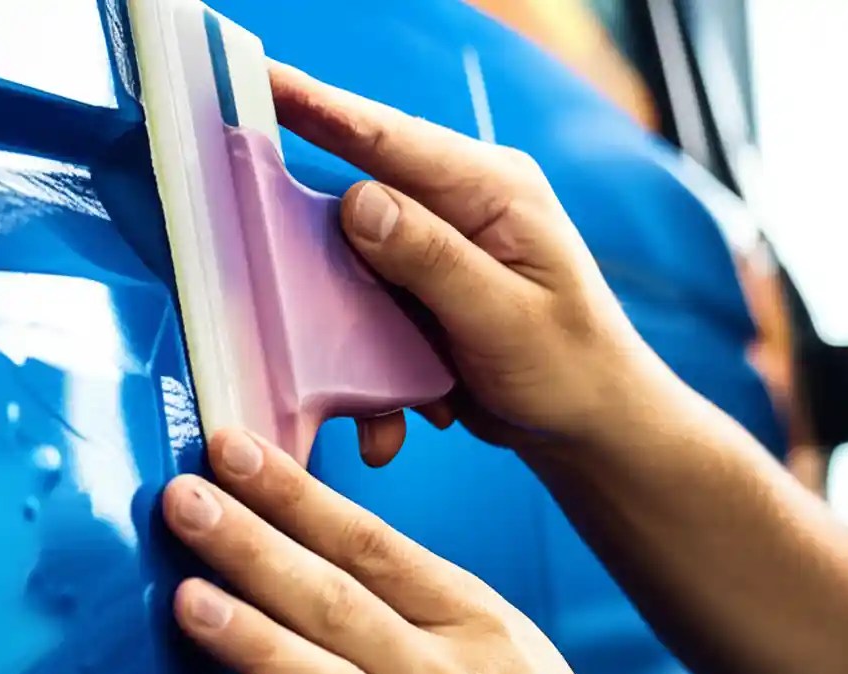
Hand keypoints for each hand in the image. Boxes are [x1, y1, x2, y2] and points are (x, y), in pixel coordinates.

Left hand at [163, 429, 611, 673]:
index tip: (233, 452)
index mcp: (467, 612)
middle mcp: (446, 668)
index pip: (370, 542)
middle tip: (184, 499)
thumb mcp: (491, 628)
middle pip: (339, 599)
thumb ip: (411, 588)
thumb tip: (315, 535)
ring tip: (189, 597)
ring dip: (259, 639)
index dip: (297, 497)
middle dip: (256, 548)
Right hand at [270, 63, 664, 465]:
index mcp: (490, 189)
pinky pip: (367, 314)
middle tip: (287, 294)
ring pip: (351, 268)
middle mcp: (458, 206)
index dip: (317, 105)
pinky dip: (370, 370)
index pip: (388, 137)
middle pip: (355, 202)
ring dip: (350, 338)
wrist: (589, 423)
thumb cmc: (571, 367)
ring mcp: (435, 250)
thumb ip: (432, 259)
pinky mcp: (419, 292)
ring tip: (388, 396)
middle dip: (320, 262)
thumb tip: (357, 200)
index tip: (259, 77)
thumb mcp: (505, 318)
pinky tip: (398, 417)